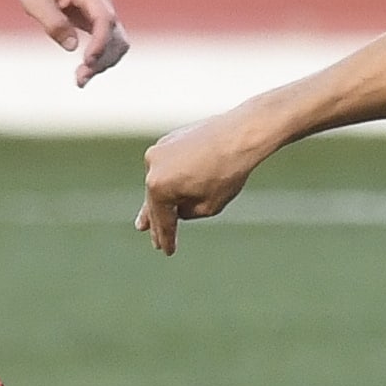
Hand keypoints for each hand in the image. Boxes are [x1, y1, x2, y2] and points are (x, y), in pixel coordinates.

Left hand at [11, 0, 129, 85]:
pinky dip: (101, 57)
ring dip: (104, 61)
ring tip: (81, 79)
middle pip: (116, 34)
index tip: (87, 61)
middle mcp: (102, 0)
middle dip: (102, 59)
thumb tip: (72, 46)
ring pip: (116, 41)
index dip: (100, 42)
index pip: (105, 19)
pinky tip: (86, 70)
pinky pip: (108, 41)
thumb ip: (52, 21)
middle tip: (80, 78)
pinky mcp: (98, 19)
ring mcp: (103, 10)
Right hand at [137, 112, 267, 255]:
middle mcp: (152, 167)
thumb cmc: (228, 172)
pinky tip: (168, 186)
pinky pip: (168, 165)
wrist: (241, 134)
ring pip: (159, 180)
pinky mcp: (169, 140)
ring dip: (159, 197)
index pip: (163, 220)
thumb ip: (188, 212)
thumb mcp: (210, 206)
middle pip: (154, 200)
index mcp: (159, 187)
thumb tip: (178, 209)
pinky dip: (170, 177)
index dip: (165, 238)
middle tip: (144, 231)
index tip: (166, 251)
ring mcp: (159, 151)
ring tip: (146, 217)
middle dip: (153, 219)